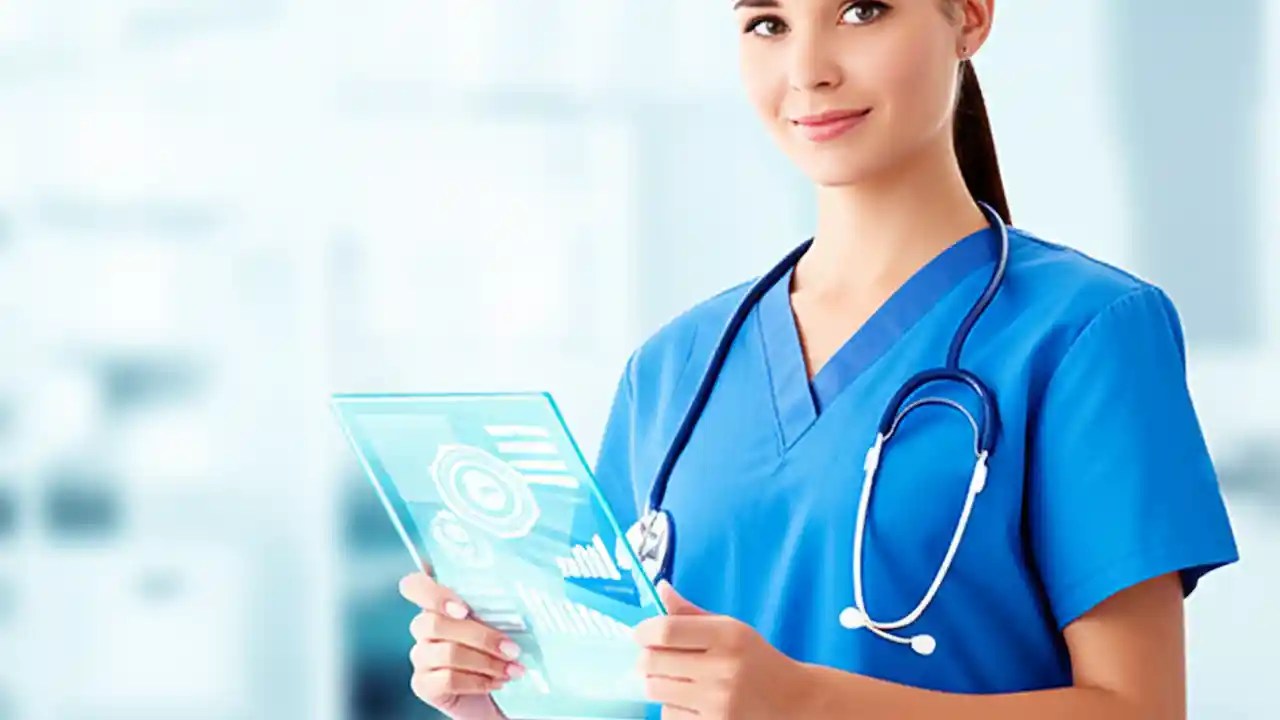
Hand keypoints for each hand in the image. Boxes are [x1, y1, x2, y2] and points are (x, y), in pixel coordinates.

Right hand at [399, 568, 519, 719]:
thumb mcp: (499, 623)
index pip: (415, 586)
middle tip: (513, 649)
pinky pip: (448, 680)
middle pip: (435, 624)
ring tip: (513, 668)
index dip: (434, 594)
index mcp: (438, 603)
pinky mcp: (423, 685)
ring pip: (447, 653)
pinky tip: (497, 682)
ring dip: (487, 662)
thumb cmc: (497, 649)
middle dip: (481, 636)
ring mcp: (420, 657)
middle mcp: (423, 628)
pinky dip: (478, 681)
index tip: (464, 609)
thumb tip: (518, 594)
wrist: (493, 694)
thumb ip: (495, 607)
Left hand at [634, 582, 814, 718]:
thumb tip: (660, 588)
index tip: (640, 634)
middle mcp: (723, 667)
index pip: (667, 630)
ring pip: (655, 690)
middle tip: (653, 658)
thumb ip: (691, 614)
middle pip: (653, 661)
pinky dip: (671, 707)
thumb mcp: (730, 629)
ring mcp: (718, 701)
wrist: (793, 701)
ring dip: (656, 683)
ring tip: (673, 679)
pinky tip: (689, 700)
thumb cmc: (755, 660)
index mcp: (727, 635)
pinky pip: (668, 715)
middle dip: (646, 658)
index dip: (644, 631)